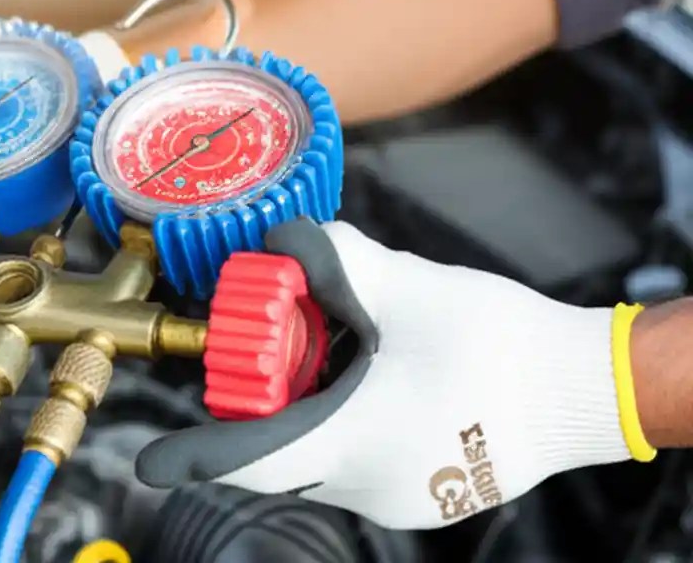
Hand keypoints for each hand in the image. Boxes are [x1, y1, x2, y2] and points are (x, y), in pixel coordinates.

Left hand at [137, 219, 638, 528]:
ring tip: (336, 352)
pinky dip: (341, 425)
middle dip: (258, 407)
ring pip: (316, 460)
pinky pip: (355, 464)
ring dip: (304, 411)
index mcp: (350, 441)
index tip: (150, 461)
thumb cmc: (501, 345)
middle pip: (277, 457)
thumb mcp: (404, 287)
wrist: (585, 389)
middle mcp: (366, 485)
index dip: (190, 457)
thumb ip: (329, 258)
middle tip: (267, 355)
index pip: (245, 461)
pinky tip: (371, 377)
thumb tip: (278, 240)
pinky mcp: (422, 492)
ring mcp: (398, 497)